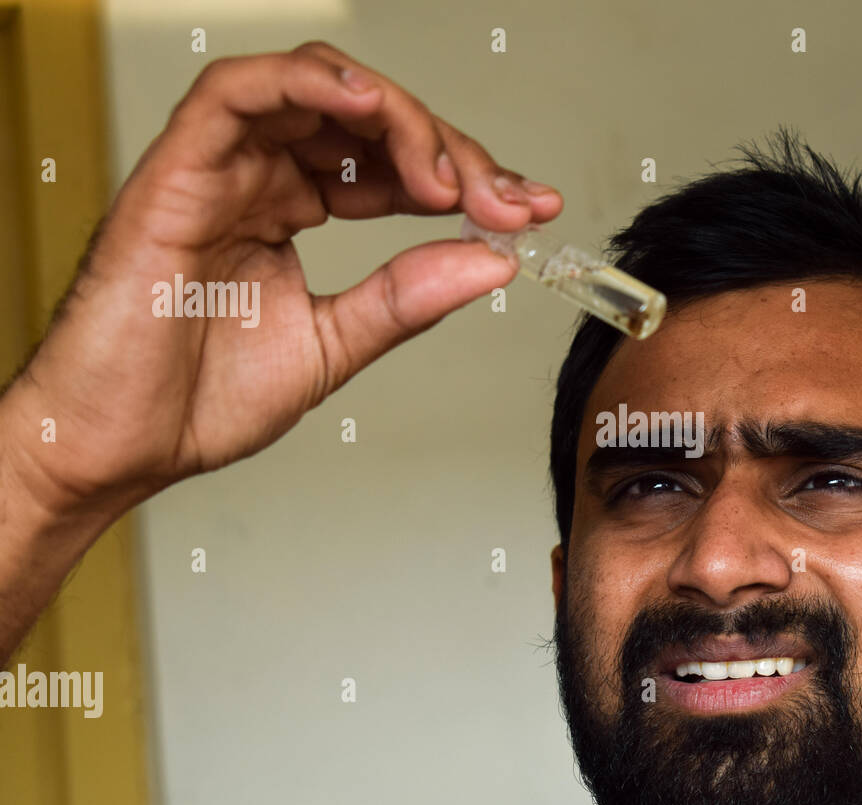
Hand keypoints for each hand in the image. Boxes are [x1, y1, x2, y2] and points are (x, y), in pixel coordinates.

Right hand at [1, 40, 561, 518]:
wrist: (118, 448)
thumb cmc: (198, 400)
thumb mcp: (334, 346)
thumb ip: (407, 298)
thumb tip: (489, 262)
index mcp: (289, 212)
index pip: (389, 167)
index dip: (465, 176)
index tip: (529, 208)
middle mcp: (257, 179)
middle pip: (365, 122)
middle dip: (448, 150)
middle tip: (502, 199)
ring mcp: (218, 172)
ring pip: (314, 91)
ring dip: (394, 117)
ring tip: (447, 175)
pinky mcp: (175, 174)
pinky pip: (235, 93)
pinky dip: (306, 84)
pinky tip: (368, 107)